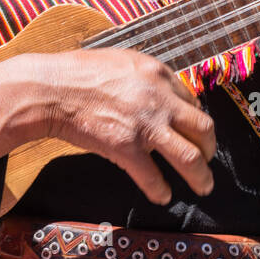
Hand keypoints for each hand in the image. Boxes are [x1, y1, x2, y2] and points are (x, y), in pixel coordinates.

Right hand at [23, 48, 216, 204]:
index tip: (192, 132)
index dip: (194, 121)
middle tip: (207, 159)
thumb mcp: (121, 61)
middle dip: (210, 149)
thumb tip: (161, 95)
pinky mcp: (125, 148)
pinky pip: (153, 177)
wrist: (49, 89)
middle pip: (203, 129)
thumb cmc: (78, 73)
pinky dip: (160, 190)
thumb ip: (146, 78)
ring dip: (201, 176)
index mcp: (158, 74)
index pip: (192, 102)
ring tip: (203, 187)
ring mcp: (144, 125)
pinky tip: (162, 196)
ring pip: (190, 157)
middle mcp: (159, 99)